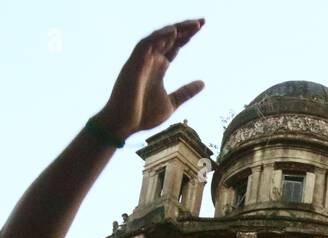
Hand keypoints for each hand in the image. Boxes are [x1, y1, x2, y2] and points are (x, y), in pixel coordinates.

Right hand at [94, 20, 205, 140]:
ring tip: (193, 25)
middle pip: (168, 38)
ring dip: (175, 30)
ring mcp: (141, 61)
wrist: (124, 124)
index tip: (201, 28)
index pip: (174, 46)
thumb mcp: (172, 103)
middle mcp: (150, 60)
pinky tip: (173, 32)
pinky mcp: (134, 64)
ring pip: (158, 38)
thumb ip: (186, 92)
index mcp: (159, 67)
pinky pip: (145, 45)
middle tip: (202, 22)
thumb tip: (203, 83)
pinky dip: (159, 37)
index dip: (186, 36)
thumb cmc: (143, 115)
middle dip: (185, 29)